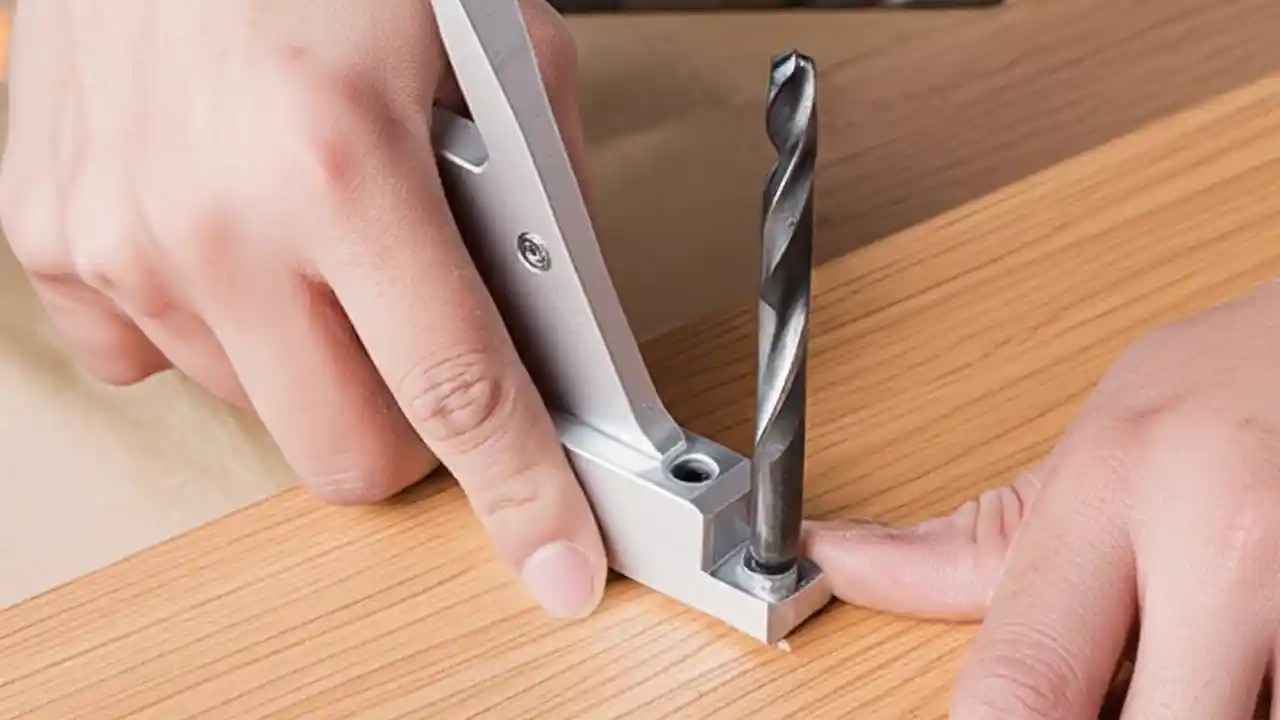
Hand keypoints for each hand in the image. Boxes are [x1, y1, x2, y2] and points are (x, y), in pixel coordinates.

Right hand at [0, 0, 605, 619]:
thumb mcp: (487, 39)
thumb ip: (538, 191)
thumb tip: (556, 316)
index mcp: (343, 165)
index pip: (459, 394)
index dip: (521, 498)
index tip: (558, 566)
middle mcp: (215, 223)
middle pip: (348, 456)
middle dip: (411, 429)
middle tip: (426, 345)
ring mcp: (120, 242)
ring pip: (258, 409)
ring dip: (311, 357)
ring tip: (318, 240)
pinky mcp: (53, 242)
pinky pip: (156, 358)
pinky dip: (216, 324)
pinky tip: (233, 237)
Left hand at [804, 280, 1279, 717]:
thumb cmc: (1228, 385)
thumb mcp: (1091, 448)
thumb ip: (975, 541)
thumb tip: (838, 563)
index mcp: (1114, 493)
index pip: (1018, 686)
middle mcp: (1222, 553)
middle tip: (1102, 690)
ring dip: (1197, 715)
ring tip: (1182, 667)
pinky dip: (1253, 707)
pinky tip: (1236, 672)